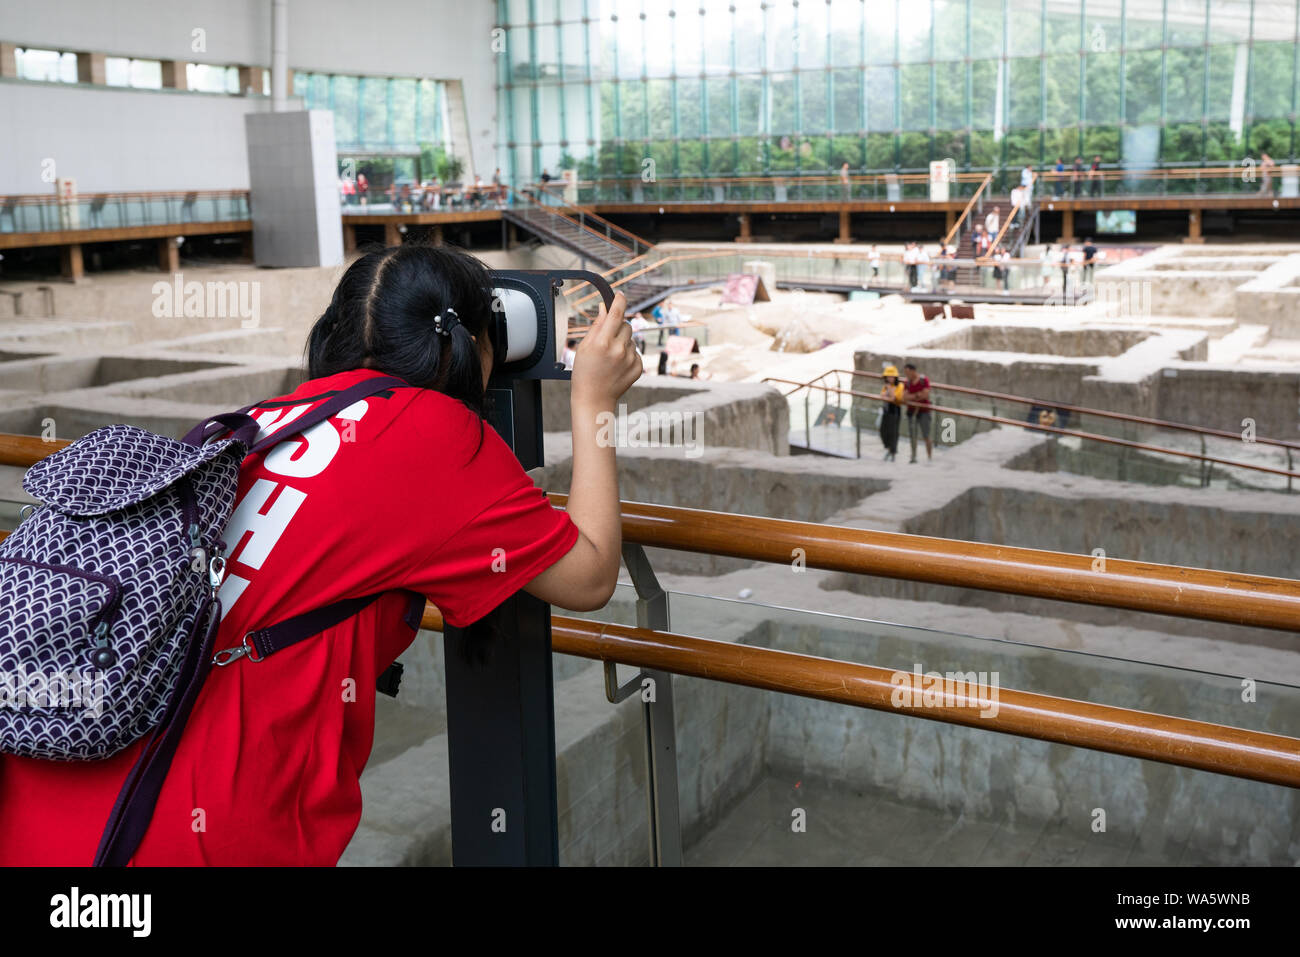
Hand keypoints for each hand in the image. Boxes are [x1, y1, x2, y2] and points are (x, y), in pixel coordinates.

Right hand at [571, 293, 640, 409]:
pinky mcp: (638, 367)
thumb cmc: (584, 373)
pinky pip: (636, 352)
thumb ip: (596, 326)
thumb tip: (604, 308)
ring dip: (623, 342)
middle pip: (626, 324)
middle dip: (618, 327)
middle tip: (608, 338)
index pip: (616, 313)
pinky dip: (628, 354)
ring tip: (611, 356)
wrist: (594, 398)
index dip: (619, 301)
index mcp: (602, 343)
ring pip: (632, 338)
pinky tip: (617, 365)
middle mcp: (618, 350)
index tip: (620, 295)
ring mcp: (630, 359)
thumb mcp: (584, 347)